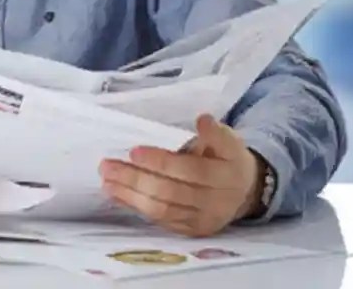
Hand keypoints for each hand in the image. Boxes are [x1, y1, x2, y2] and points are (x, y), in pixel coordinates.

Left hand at [99, 113, 263, 237]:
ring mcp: (201, 221)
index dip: (160, 162)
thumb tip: (202, 120)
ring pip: (162, 210)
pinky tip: (118, 195)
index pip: (188, 171)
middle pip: (169, 192)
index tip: (133, 151)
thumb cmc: (229, 161)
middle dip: (135, 179)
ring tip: (106, 181)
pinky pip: (160, 221)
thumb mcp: (230, 142)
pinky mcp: (190, 232)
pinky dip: (136, 207)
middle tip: (107, 166)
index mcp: (225, 177)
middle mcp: (214, 203)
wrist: (246, 193)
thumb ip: (216, 133)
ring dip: (130, 195)